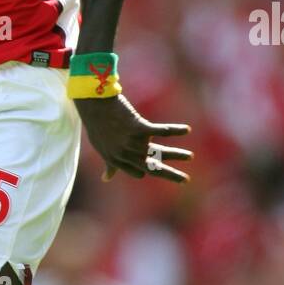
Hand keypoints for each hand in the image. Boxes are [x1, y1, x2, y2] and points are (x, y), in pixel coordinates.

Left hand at [76, 94, 191, 183]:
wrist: (93, 104)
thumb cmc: (97, 125)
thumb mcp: (101, 148)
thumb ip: (110, 163)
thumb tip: (106, 178)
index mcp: (117, 160)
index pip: (139, 173)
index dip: (147, 170)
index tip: (153, 166)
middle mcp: (126, 155)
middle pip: (152, 169)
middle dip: (170, 175)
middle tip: (186, 180)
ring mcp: (132, 142)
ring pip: (160, 152)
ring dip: (177, 154)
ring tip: (190, 156)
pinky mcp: (138, 128)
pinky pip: (161, 131)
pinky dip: (175, 131)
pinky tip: (187, 130)